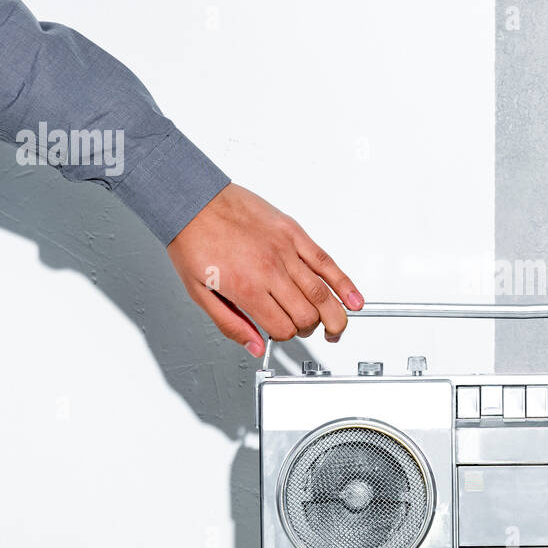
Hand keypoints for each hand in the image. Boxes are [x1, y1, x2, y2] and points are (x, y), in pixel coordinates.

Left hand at [166, 183, 363, 355]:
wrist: (193, 200)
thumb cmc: (194, 241)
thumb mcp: (199, 293)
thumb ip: (230, 323)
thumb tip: (254, 346)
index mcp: (247, 288)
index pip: (282, 328)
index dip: (285, 337)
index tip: (280, 333)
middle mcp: (270, 270)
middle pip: (307, 315)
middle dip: (310, 329)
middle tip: (310, 331)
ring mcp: (286, 250)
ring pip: (322, 293)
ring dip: (335, 316)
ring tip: (337, 326)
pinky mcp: (293, 233)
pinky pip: (325, 261)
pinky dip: (344, 283)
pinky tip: (354, 299)